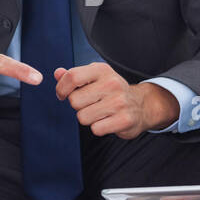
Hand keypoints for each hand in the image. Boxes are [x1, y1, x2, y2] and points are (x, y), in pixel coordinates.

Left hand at [53, 64, 178, 138]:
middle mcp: (112, 83)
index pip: (73, 77)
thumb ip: (74, 76)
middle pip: (74, 101)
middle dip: (78, 106)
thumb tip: (57, 73)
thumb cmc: (112, 92)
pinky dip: (98, 128)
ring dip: (88, 118)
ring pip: (83, 117)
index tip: (62, 95)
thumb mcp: (95, 78)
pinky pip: (96, 129)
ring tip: (100, 113)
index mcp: (102, 70)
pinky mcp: (124, 120)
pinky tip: (107, 121)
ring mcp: (120, 102)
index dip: (62, 88)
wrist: (141, 105)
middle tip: (90, 104)